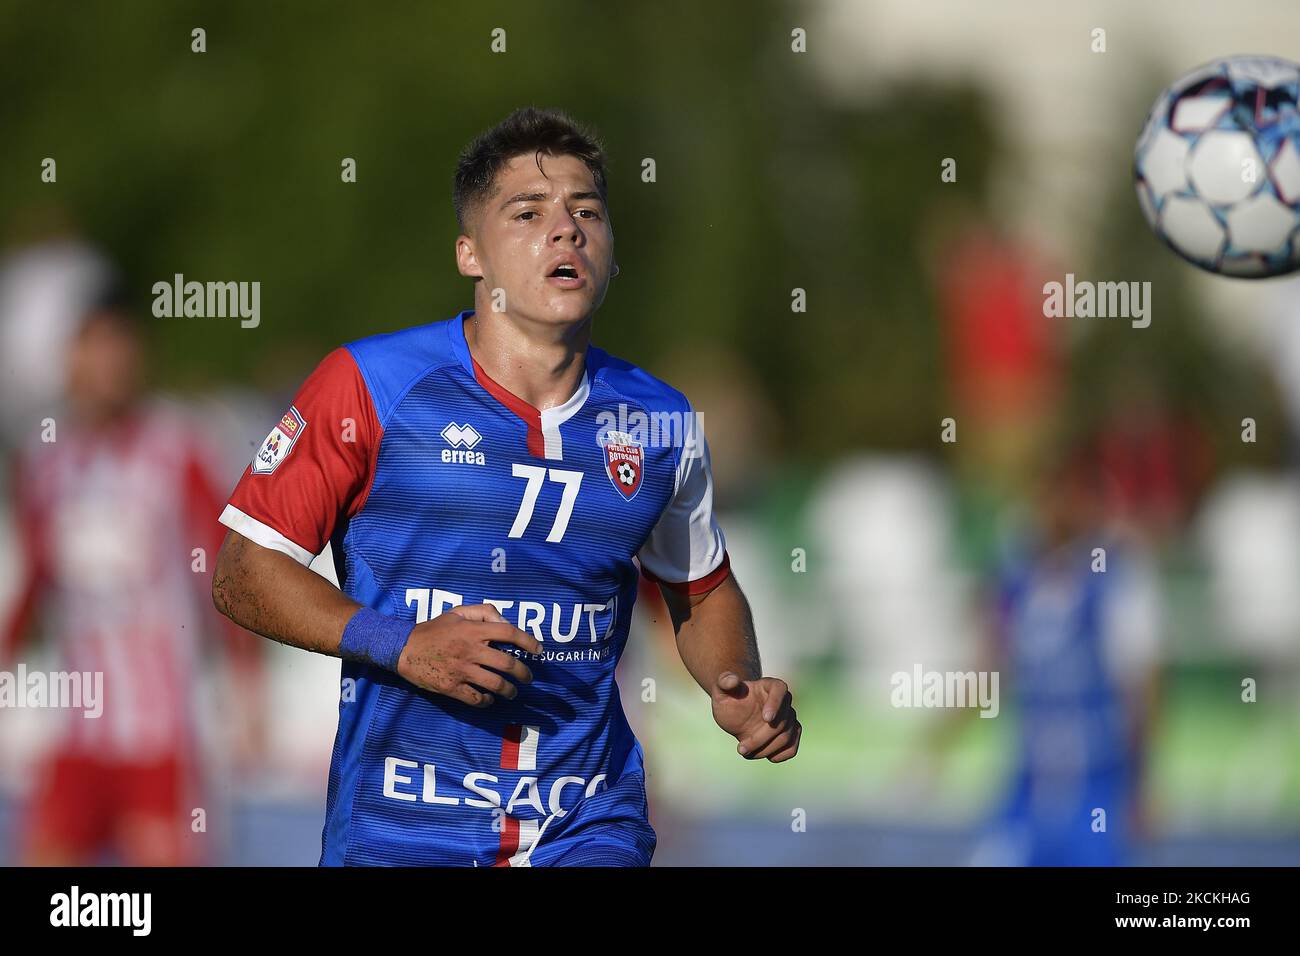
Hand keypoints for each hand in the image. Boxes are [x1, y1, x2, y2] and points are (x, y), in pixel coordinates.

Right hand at [397, 604, 541, 707]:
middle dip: (523, 673)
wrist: (403, 649)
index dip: (528, 641)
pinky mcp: (451, 687)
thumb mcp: (457, 612)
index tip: (538, 650)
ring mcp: (462, 671)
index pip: (508, 633)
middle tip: (528, 677)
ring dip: (509, 691)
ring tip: (513, 692)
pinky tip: (489, 699)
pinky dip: (487, 701)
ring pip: (495, 684)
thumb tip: (504, 622)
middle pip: (507, 664)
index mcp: (473, 630)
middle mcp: (471, 650)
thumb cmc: (434, 629)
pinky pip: (476, 698)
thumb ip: (483, 612)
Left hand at [710, 672, 800, 761]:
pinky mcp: (789, 735)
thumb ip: (724, 682)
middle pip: (781, 722)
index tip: (766, 718)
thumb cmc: (729, 699)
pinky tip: (762, 755)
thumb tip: (732, 680)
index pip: (780, 690)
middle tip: (740, 748)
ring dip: (765, 750)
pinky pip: (792, 748)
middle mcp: (783, 701)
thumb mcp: (721, 690)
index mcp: (770, 686)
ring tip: (745, 751)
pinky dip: (779, 756)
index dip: (776, 704)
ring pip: (786, 737)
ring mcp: (788, 719)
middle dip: (760, 738)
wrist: (736, 714)